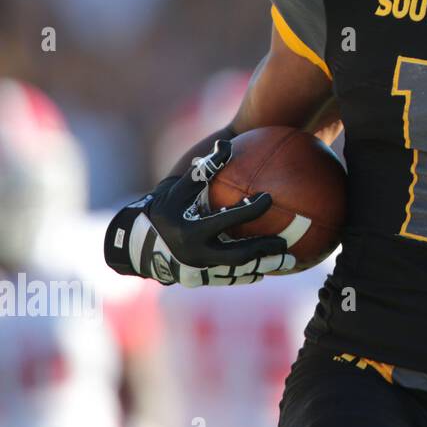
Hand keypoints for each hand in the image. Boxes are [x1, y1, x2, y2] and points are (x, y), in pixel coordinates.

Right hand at [104, 139, 294, 285]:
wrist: (136, 245)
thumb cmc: (162, 210)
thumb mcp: (178, 190)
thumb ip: (204, 171)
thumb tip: (227, 145)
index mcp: (191, 230)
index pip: (227, 220)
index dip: (249, 210)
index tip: (270, 198)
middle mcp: (196, 254)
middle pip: (238, 255)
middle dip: (264, 249)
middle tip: (286, 241)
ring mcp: (199, 271)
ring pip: (238, 272)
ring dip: (264, 266)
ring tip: (290, 259)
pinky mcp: (201, 281)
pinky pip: (230, 279)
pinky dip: (249, 274)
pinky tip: (268, 267)